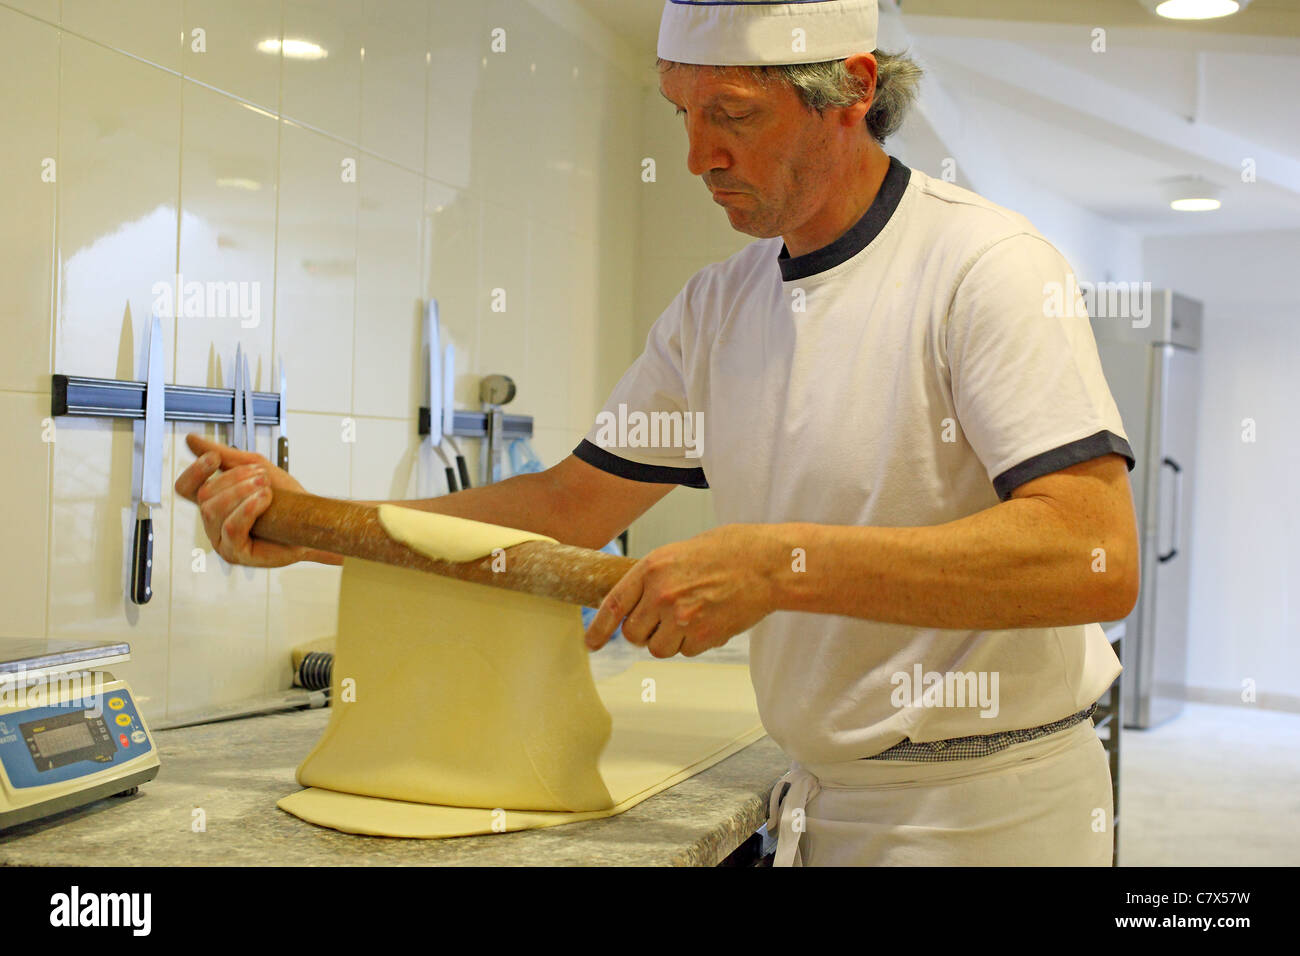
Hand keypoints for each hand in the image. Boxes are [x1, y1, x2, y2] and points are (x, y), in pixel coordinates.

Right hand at [173, 433, 339, 567]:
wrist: (311, 521)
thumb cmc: (285, 500)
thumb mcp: (256, 470)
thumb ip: (226, 456)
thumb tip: (191, 439)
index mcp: (214, 502)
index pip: (185, 487)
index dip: (194, 471)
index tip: (214, 458)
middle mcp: (213, 522)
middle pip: (204, 495)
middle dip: (233, 479)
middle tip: (261, 476)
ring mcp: (222, 540)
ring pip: (214, 511)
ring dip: (241, 492)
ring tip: (265, 488)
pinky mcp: (237, 553)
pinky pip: (231, 529)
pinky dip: (247, 510)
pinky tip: (263, 500)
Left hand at [584, 524, 777, 657]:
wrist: (766, 564)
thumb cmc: (728, 552)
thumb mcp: (681, 553)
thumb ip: (655, 577)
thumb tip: (638, 604)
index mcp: (652, 568)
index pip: (613, 605)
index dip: (599, 629)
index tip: (591, 643)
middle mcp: (661, 594)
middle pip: (634, 634)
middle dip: (645, 633)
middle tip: (663, 622)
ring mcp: (681, 617)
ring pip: (659, 648)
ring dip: (671, 640)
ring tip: (693, 618)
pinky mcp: (702, 635)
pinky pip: (686, 652)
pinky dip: (695, 643)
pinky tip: (711, 621)